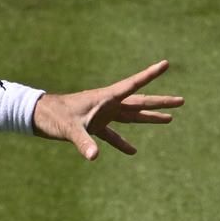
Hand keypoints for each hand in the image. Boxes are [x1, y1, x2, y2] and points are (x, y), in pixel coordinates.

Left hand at [34, 59, 182, 159]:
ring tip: (170, 119)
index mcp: (106, 98)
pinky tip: (133, 151)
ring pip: (131, 116)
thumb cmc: (53, 117)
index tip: (166, 63)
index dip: (150, 74)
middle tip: (181, 101)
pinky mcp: (94, 126)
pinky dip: (122, 143)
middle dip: (161, 102)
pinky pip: (113, 134)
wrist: (38, 116)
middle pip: (139, 102)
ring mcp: (102, 114)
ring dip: (149, 119)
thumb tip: (94, 157)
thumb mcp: (70, 129)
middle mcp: (108, 104)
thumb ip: (83, 142)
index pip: (133, 84)